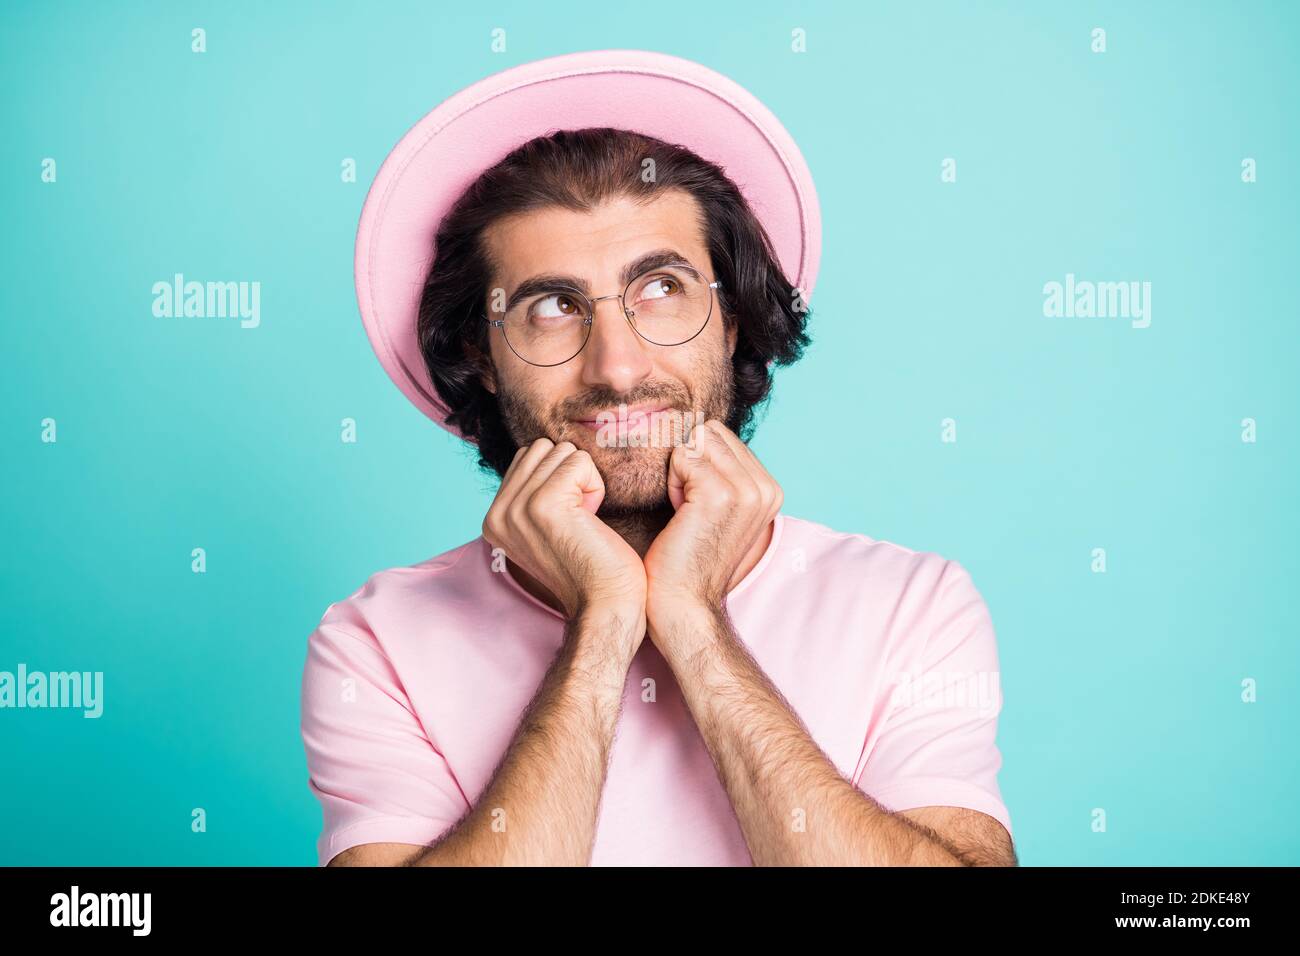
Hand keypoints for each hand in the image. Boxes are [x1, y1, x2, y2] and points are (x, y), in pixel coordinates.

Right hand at [483, 439, 646, 628]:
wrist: (605, 605)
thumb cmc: (589, 567)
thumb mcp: (544, 529)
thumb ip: (531, 494)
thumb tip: (543, 451)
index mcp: (493, 519)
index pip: (526, 457)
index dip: (558, 479)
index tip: (567, 520)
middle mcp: (497, 513)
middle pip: (542, 448)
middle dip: (569, 473)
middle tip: (579, 518)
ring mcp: (517, 508)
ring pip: (560, 451)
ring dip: (583, 480)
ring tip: (584, 520)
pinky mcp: (544, 504)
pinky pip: (579, 461)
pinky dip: (595, 486)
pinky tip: (591, 520)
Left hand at [643, 420, 781, 621]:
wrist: (683, 602)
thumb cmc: (690, 557)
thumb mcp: (721, 509)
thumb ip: (725, 472)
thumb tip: (700, 431)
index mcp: (770, 489)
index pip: (724, 437)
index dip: (700, 465)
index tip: (699, 506)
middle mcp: (767, 487)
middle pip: (711, 433)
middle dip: (691, 463)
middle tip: (689, 508)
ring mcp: (747, 490)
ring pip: (697, 440)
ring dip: (681, 471)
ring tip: (686, 511)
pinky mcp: (720, 493)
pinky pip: (682, 455)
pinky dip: (671, 481)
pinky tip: (680, 515)